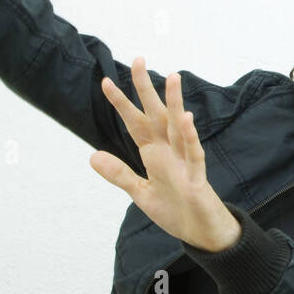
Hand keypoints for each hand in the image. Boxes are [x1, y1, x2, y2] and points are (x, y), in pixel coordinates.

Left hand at [89, 56, 241, 252]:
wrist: (201, 234)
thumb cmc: (176, 211)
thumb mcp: (140, 194)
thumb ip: (120, 174)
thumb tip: (92, 155)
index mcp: (155, 154)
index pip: (135, 123)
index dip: (121, 104)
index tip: (106, 82)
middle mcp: (169, 152)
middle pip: (156, 114)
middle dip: (146, 89)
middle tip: (138, 60)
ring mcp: (184, 162)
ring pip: (179, 127)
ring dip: (175, 103)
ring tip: (171, 78)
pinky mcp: (197, 178)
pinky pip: (194, 154)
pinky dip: (191, 138)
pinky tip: (187, 120)